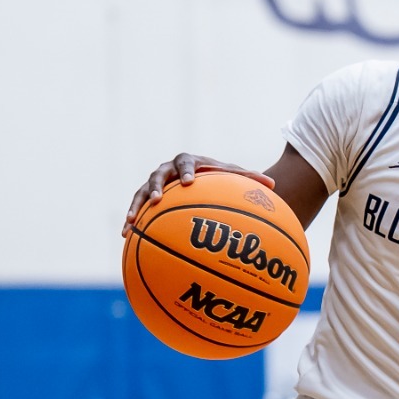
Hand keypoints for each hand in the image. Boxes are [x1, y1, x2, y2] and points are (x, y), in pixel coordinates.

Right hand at [121, 154, 276, 237]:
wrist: (198, 177)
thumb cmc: (217, 178)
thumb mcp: (231, 177)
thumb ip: (249, 179)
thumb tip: (274, 185)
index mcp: (189, 162)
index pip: (186, 163)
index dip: (186, 172)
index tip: (189, 182)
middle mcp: (167, 170)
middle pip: (158, 175)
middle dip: (155, 187)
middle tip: (156, 200)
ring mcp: (154, 184)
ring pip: (141, 192)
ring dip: (135, 206)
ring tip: (131, 222)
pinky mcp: (146, 198)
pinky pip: (136, 208)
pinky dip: (131, 220)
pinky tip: (125, 235)